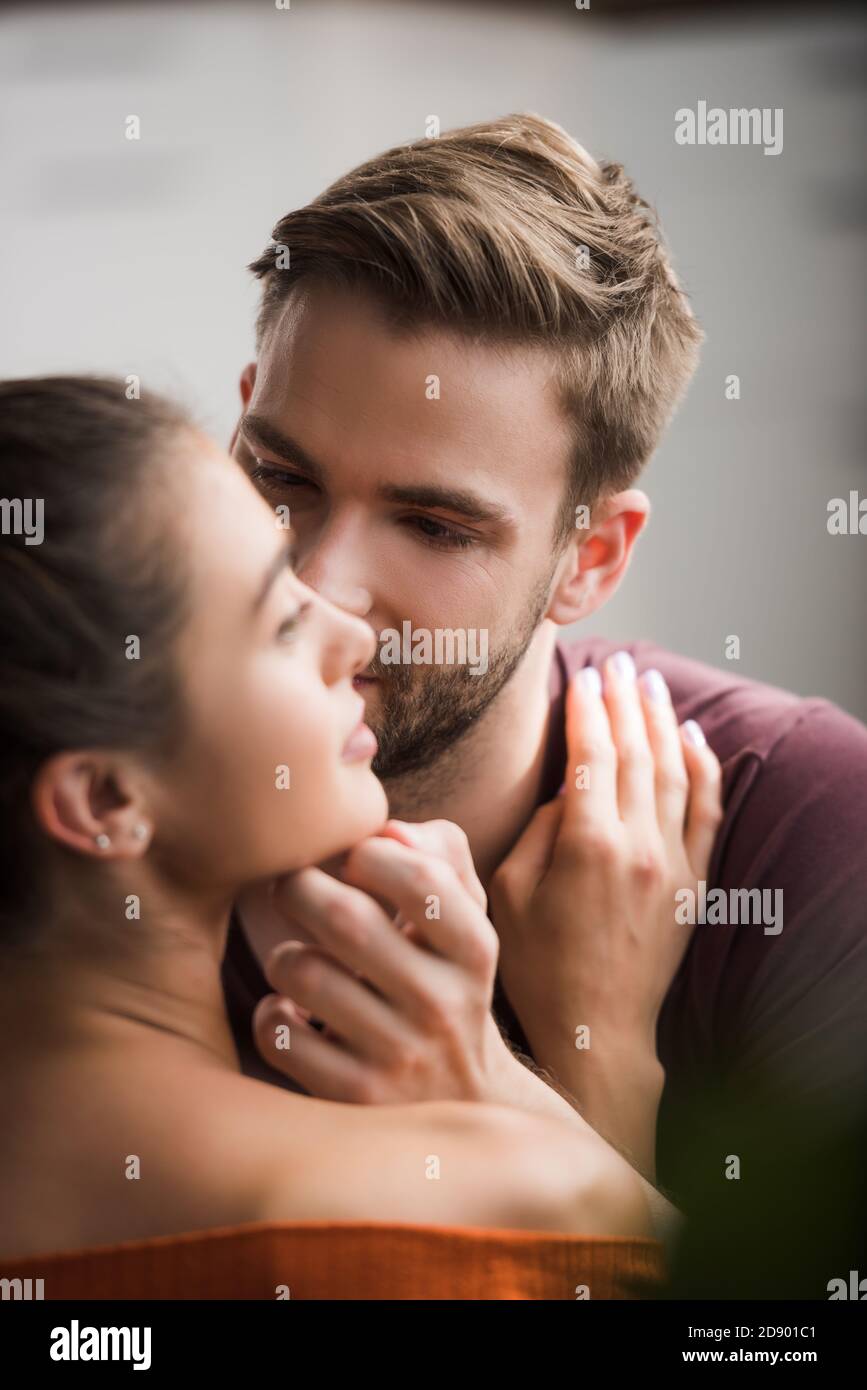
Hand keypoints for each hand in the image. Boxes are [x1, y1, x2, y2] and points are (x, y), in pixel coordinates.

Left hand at [250, 819, 517, 1104]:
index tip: (351, 860)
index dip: (369, 853)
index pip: (420, 878)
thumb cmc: (446, 980)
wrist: (463, 1100)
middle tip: (292, 889)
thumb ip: (440, 854)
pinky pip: (279, 1034)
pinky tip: (289, 1010)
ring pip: (303, 972)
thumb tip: (389, 830)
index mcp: (473, 949)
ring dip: (282, 955)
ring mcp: (398, 1054)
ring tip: (296, 958)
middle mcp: (441, 1003)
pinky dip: (270, 1014)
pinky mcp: (354, 1096)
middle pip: (346, 918)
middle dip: (299, 887)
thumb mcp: (465, 920)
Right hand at [489, 652, 722, 1176]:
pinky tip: (693, 738)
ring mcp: (673, 865)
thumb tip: (568, 791)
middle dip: (624, 702)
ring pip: (673, 772)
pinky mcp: (693, 885)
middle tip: (617, 663)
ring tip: (649, 684)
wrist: (595, 1030)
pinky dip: (702, 769)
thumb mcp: (511, 895)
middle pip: (635, 753)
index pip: (591, 756)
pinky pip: (706, 812)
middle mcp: (639, 846)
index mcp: (588, 845)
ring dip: (661, 722)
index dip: (587, 710)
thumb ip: (540, 832)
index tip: (583, 676)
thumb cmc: (537, 967)